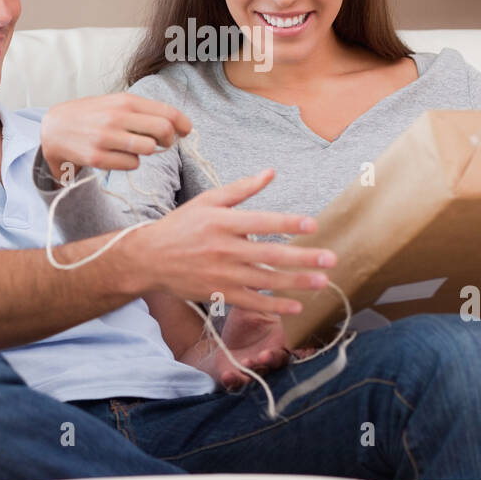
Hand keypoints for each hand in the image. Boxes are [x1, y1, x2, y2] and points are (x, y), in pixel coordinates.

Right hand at [39, 92, 191, 180]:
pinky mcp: (98, 157)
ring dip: (147, 151)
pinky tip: (118, 155)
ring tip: (134, 146)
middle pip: (163, 131)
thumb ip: (144, 112)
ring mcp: (106, 138)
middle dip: (170, 140)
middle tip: (164, 142)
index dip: (183, 124)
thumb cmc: (93, 114)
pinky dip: (130, 162)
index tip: (185, 131)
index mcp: (125, 101)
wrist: (56, 127)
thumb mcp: (116, 103)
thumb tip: (178, 126)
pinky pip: (132, 164)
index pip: (167, 112)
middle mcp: (116, 117)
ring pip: (149, 150)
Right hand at [123, 168, 336, 314]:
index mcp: (223, 222)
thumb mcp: (208, 201)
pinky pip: (252, 302)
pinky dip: (274, 306)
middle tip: (330, 259)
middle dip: (303, 258)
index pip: (262, 222)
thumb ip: (241, 189)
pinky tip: (296, 306)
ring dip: (296, 282)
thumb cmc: (182, 225)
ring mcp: (222, 274)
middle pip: (270, 254)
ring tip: (321, 282)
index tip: (312, 225)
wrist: (150, 258)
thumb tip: (271, 172)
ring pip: (265, 280)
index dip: (288, 223)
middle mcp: (225, 249)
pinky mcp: (219, 293)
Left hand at [182, 305, 315, 389]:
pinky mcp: (239, 376)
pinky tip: (228, 374)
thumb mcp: (250, 307)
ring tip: (247, 362)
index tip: (305, 347)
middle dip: (275, 357)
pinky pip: (239, 382)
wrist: (220, 344)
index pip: (298, 343)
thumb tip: (266, 265)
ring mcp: (257, 367)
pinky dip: (234, 379)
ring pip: (262, 371)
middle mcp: (272, 353)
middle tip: (266, 352)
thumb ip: (259, 293)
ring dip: (257, 368)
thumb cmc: (242, 325)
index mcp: (280, 337)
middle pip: (281, 359)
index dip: (305, 347)